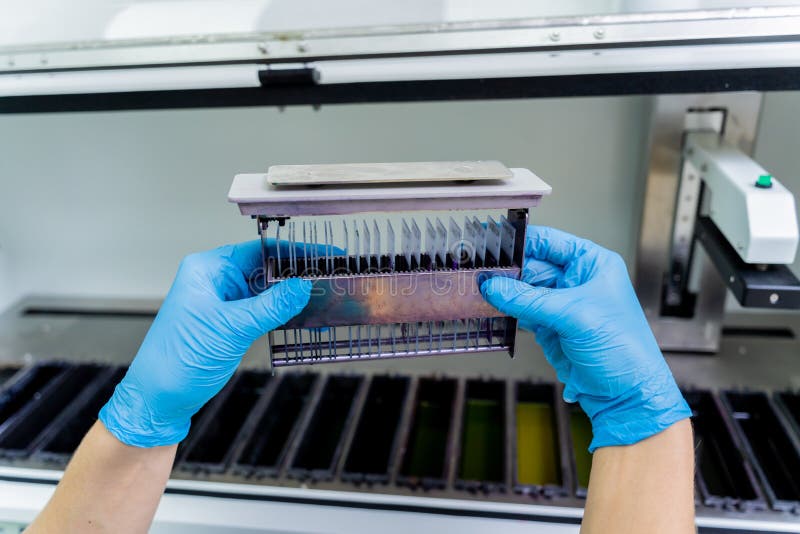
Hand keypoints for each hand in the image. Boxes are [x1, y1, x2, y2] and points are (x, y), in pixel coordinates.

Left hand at [100, 240, 311, 446]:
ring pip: (266, 291)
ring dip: (291, 296)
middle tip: (329, 277)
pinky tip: (302, 317)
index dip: (294, 252)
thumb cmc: (178, 361)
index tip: (323, 255)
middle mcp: (215, 281)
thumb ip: (271, 306)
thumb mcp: (231, 329)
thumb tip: (301, 286)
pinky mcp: (229, 323)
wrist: (159, 401)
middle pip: (265, 268)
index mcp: (207, 270)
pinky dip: (282, 313)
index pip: (259, 250)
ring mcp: (222, 303)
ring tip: (322, 297)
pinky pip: (262, 310)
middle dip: (296, 274)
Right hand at [480, 226, 689, 450]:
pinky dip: (506, 311)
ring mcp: (561, 304)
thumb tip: (495, 286)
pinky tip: (490, 307)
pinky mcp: (549, 327)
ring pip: (523, 290)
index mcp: (592, 264)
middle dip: (506, 269)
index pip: (550, 242)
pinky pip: (522, 312)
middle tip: (479, 271)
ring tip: (478, 289)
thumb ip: (529, 300)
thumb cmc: (623, 350)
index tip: (493, 241)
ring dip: (503, 291)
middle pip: (532, 265)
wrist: (625, 395)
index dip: (522, 240)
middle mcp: (576, 281)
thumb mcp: (574, 316)